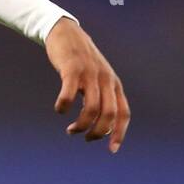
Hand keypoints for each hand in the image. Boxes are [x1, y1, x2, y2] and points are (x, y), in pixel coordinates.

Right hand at [46, 17, 130, 152]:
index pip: (123, 113)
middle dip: (98, 132)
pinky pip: (69, 94)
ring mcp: (89, 74)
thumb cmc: (80, 62)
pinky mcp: (72, 69)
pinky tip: (60, 109)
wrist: (66, 33)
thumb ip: (103, 99)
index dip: (120, 133)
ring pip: (91, 108)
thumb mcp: (98, 79)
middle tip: (84, 138)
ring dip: (81, 125)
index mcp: (114, 84)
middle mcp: (105, 80)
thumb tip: (103, 129)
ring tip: (71, 130)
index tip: (112, 150)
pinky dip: (64, 106)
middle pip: (109, 114)